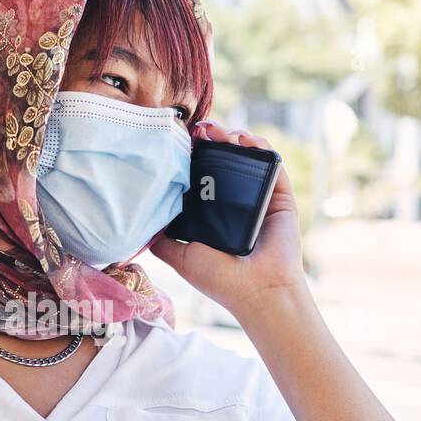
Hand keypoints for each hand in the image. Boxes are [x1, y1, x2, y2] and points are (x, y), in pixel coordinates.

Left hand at [150, 120, 306, 316]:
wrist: (257, 291)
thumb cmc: (221, 279)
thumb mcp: (181, 257)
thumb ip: (162, 239)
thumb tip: (140, 222)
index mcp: (214, 213)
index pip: (202, 175)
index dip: (191, 156)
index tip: (179, 141)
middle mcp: (236, 202)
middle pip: (224, 160)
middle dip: (211, 140)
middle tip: (198, 130)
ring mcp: (259, 197)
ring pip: (248, 157)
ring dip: (233, 137)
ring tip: (218, 132)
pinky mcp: (280, 196)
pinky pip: (273, 165)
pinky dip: (260, 147)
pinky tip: (245, 140)